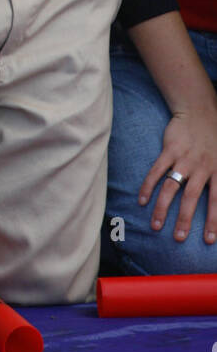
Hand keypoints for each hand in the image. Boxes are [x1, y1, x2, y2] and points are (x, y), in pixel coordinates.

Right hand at [138, 104, 216, 242]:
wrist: (199, 111)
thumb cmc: (214, 138)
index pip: (216, 200)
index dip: (213, 221)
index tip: (208, 240)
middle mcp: (201, 167)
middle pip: (192, 197)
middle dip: (185, 219)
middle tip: (179, 238)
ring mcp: (184, 159)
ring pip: (171, 187)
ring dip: (163, 208)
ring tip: (156, 226)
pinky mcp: (169, 150)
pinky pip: (156, 171)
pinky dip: (148, 186)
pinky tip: (141, 200)